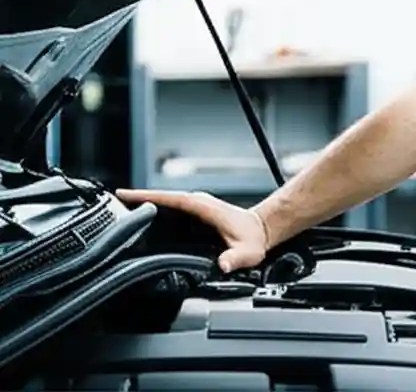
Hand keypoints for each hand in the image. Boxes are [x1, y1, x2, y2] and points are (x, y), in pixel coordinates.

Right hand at [114, 189, 269, 271]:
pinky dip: (153, 212)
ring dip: (143, 205)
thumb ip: (235, 259)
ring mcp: (194, 208)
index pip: (169, 198)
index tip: (124, 195)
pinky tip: (140, 221)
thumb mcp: (246, 252)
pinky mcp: (193, 214)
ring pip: (163, 204)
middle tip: (111, 204)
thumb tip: (223, 264)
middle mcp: (196, 204)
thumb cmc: (253, 239)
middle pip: (160, 199)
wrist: (261, 231)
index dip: (146, 196)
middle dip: (136, 200)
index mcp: (202, 207)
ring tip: (117, 211)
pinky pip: (169, 210)